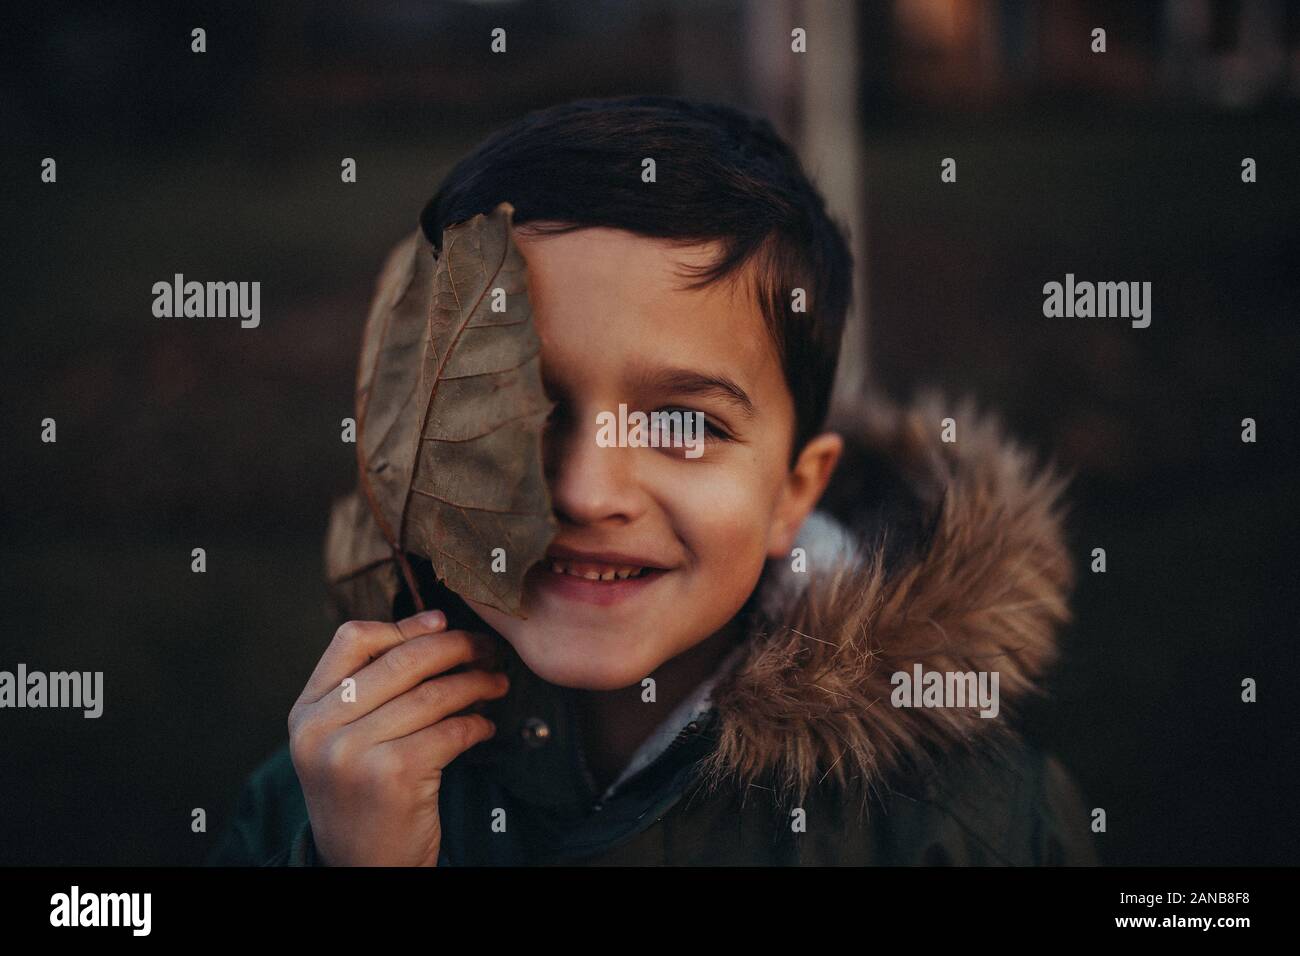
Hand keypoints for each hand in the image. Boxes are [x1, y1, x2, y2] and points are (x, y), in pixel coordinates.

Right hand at [287, 610, 508, 865]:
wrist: (361, 868)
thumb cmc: (363, 797)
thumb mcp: (343, 741)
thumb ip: (370, 690)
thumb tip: (434, 626)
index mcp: (306, 712)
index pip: (351, 640)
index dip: (403, 626)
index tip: (442, 623)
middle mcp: (320, 729)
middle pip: (401, 662)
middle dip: (455, 648)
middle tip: (487, 650)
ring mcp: (352, 753)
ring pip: (432, 695)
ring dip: (475, 685)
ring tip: (496, 684)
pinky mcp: (391, 776)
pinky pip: (450, 731)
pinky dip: (477, 725)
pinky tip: (486, 727)